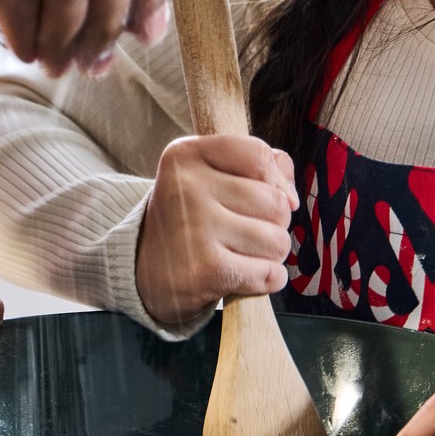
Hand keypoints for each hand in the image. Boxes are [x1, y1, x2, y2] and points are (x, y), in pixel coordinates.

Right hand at [135, 135, 297, 333]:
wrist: (143, 269)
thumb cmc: (190, 217)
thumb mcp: (211, 173)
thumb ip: (260, 165)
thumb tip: (291, 198)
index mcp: (186, 155)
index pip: (260, 155)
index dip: (273, 180)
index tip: (260, 193)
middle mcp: (187, 187)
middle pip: (275, 202)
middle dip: (272, 222)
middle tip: (242, 229)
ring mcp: (196, 229)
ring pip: (277, 240)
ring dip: (270, 254)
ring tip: (242, 253)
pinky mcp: (206, 271)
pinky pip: (269, 274)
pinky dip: (267, 280)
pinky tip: (243, 275)